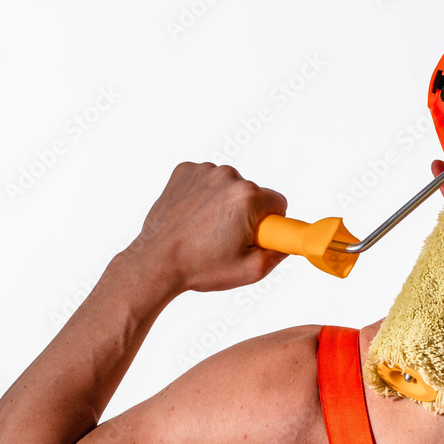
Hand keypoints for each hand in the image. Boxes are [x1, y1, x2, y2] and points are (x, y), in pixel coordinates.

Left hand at [124, 162, 288, 293]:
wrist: (157, 262)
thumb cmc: (198, 266)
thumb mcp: (250, 271)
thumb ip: (278, 254)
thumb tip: (287, 243)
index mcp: (247, 198)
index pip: (278, 203)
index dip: (269, 224)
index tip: (254, 235)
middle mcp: (227, 177)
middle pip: (253, 194)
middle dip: (246, 214)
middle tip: (226, 238)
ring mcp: (203, 172)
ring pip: (229, 186)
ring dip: (223, 203)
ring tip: (206, 230)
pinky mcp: (184, 172)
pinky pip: (206, 180)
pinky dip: (203, 195)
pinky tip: (194, 217)